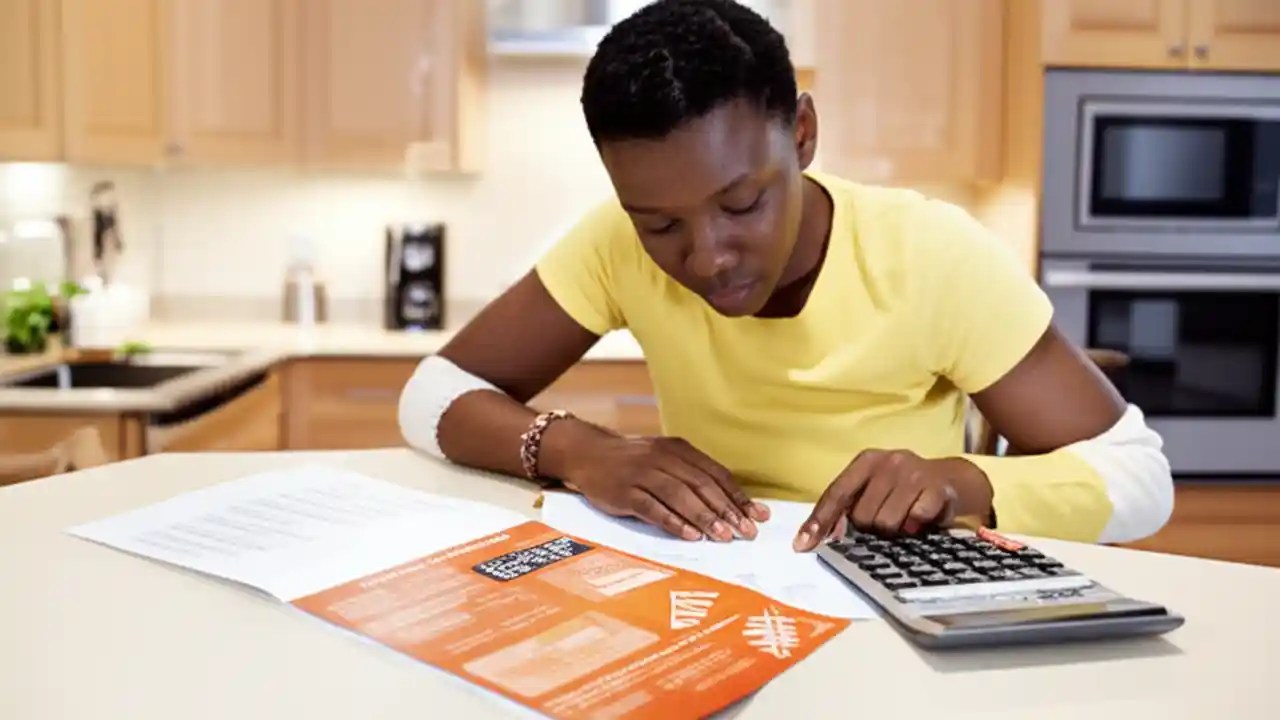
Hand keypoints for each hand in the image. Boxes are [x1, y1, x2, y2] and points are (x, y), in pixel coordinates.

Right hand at [550, 426, 769, 541]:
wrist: (588, 453)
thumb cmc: (633, 462)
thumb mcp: (664, 459)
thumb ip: (691, 476)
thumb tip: (729, 504)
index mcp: (678, 449)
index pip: (715, 473)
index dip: (738, 496)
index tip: (758, 516)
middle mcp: (662, 458)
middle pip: (701, 485)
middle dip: (727, 510)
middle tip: (746, 532)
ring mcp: (642, 474)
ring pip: (680, 496)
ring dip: (704, 517)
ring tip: (724, 536)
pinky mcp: (624, 491)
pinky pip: (652, 507)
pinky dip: (673, 522)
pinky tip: (690, 535)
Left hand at [792, 450, 992, 551]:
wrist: (952, 480)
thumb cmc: (903, 489)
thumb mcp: (874, 489)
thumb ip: (848, 507)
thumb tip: (816, 537)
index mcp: (866, 461)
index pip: (836, 494)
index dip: (819, 521)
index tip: (803, 546)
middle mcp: (888, 462)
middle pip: (862, 516)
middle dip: (870, 528)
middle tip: (886, 521)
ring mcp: (914, 473)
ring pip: (887, 523)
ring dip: (894, 531)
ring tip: (904, 520)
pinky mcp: (937, 488)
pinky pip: (915, 521)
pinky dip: (916, 527)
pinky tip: (921, 520)